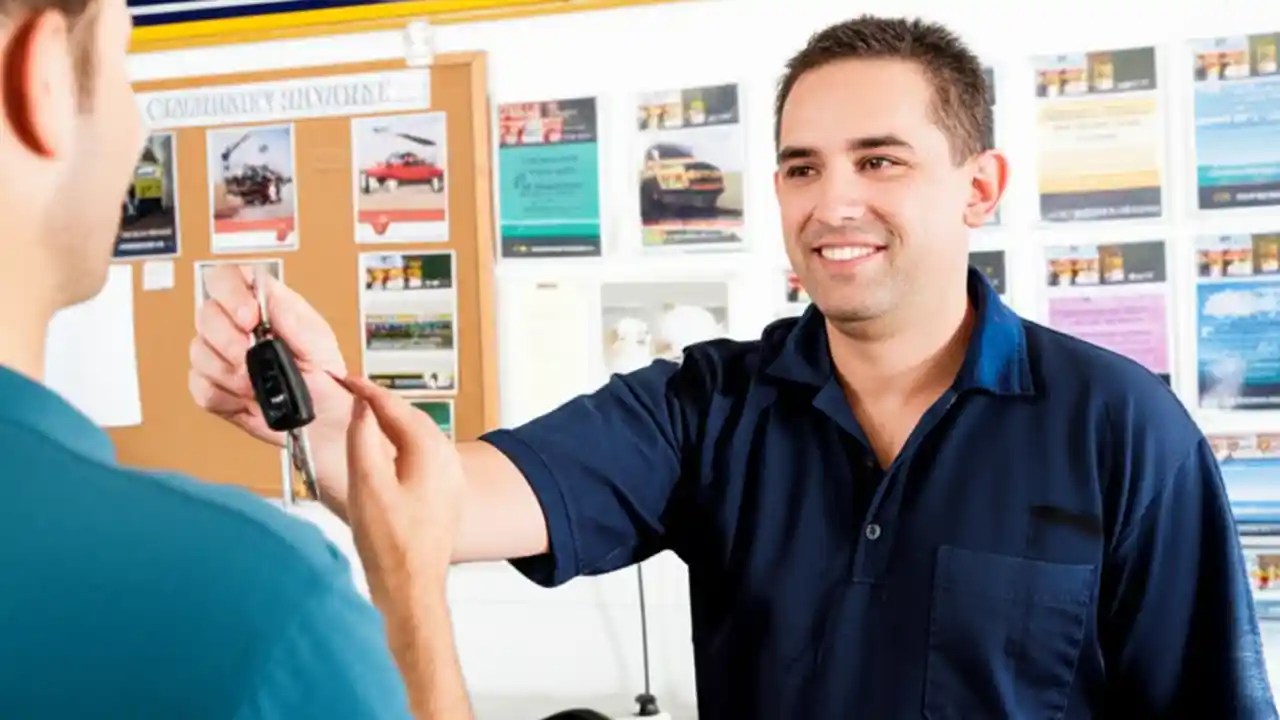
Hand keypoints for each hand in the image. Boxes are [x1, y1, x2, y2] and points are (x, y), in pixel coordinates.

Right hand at [189, 264, 353, 518]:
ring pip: (199, 351)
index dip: (231, 294)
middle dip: (229, 340)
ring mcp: (224, 357)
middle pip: (206, 313)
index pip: (230, 278)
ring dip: (229, 372)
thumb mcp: (320, 347)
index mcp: (268, 308)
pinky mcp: (215, 388)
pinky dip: (224, 396)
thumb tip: (268, 294)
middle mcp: (240, 328)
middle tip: (251, 358)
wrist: (325, 430)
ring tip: (258, 385)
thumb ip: (293, 320)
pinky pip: (200, 387)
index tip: (249, 318)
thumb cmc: (329, 385)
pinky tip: (247, 399)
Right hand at [338, 374, 463, 607]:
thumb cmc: (392, 548)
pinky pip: (422, 456)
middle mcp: (448, 460)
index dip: (366, 390)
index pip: (394, 406)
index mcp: (431, 451)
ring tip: (364, 416)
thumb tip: (362, 408)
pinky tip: (386, 453)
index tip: (345, 380)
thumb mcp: (366, 485)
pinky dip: (400, 445)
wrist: (413, 589)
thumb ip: (363, 438)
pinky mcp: (444, 495)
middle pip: (410, 418)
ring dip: (391, 424)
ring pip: (418, 436)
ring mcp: (450, 478)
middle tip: (352, 393)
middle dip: (380, 403)